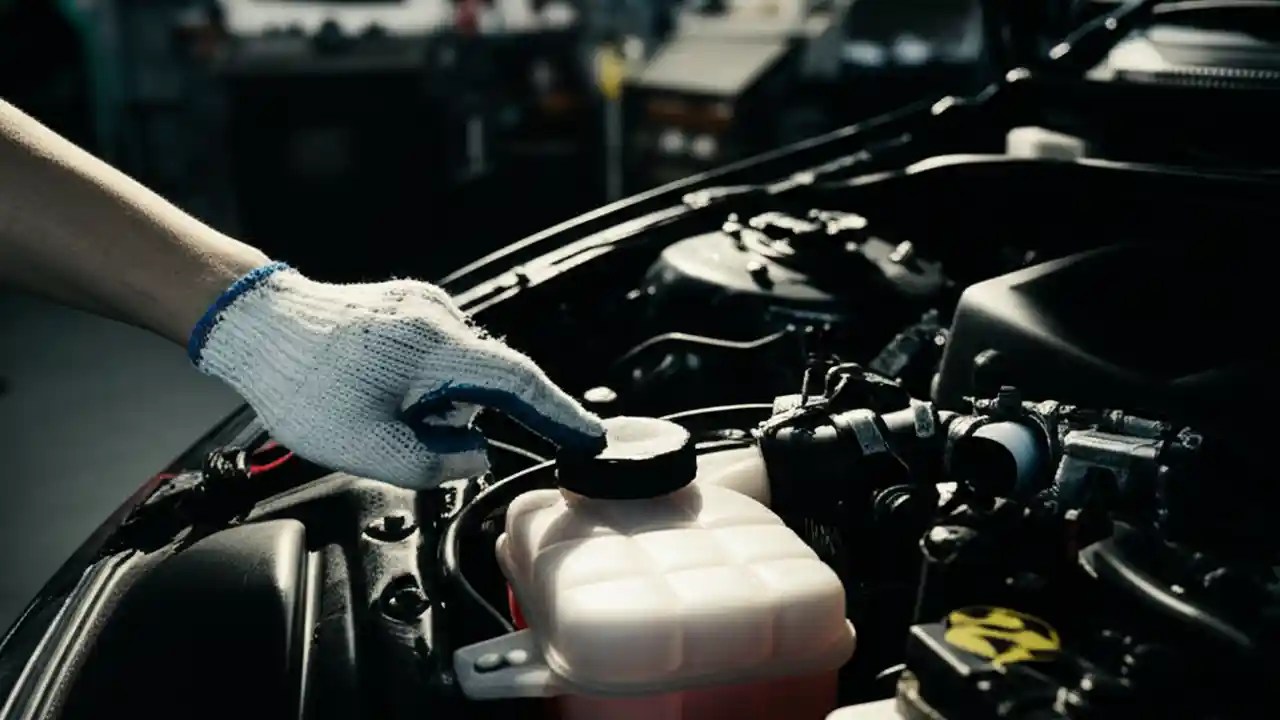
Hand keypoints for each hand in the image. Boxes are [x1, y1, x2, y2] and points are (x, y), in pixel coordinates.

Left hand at [188, 263, 604, 487]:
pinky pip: (432, 355)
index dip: (560, 414)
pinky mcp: (402, 307)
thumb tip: (474, 455)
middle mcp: (439, 317)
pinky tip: (374, 393)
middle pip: (482, 383)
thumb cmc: (303, 382)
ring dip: (431, 402)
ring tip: (372, 410)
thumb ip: (436, 464)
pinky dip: (418, 383)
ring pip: (454, 372)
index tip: (590, 435)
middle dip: (455, 420)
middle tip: (400, 436)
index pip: (522, 384)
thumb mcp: (370, 447)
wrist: (255, 326)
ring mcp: (420, 307)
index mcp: (439, 349)